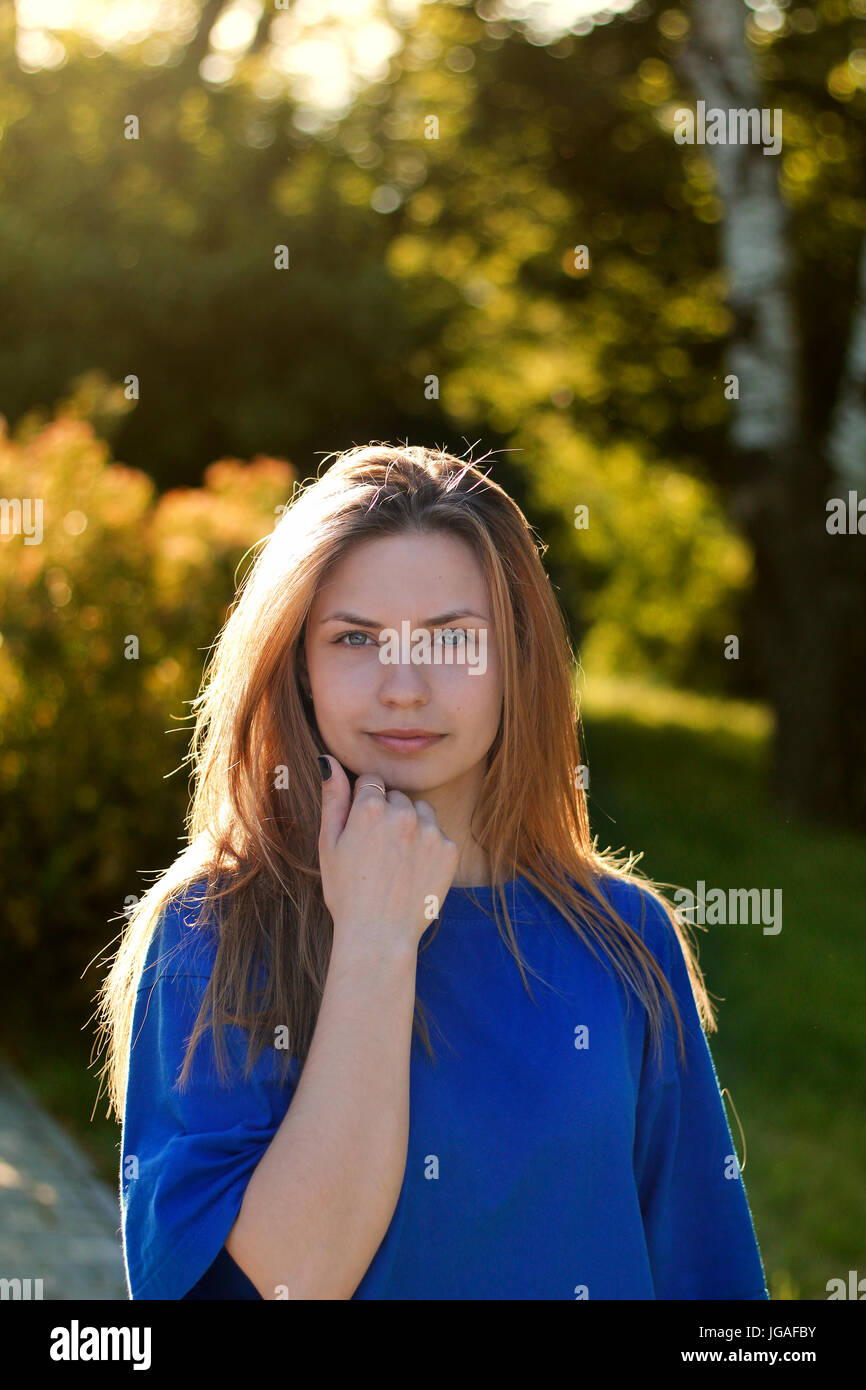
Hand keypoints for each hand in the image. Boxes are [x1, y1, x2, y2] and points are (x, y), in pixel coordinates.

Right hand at [317, 755, 459, 954]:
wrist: (378, 934)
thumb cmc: (346, 891)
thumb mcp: (328, 843)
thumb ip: (333, 797)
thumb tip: (328, 759)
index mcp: (370, 807)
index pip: (371, 782)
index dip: (364, 804)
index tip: (361, 829)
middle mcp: (403, 812)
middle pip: (397, 797)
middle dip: (388, 814)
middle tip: (377, 850)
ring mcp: (430, 831)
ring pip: (421, 812)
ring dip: (411, 827)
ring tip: (396, 860)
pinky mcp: (448, 849)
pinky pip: (438, 835)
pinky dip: (428, 848)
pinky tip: (413, 871)